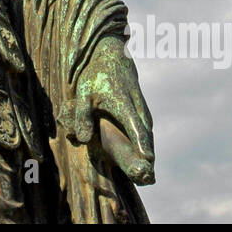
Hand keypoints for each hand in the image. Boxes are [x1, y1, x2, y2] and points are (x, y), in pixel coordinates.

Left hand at [64, 34, 154, 183]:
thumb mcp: (83, 94)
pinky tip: (142, 154)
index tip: (148, 160)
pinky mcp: (142, 108)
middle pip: (146, 134)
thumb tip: (84, 140)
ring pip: (148, 131)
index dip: (142, 144)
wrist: (111, 55)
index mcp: (124, 104)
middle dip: (148, 154)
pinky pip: (146, 127)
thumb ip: (82, 116)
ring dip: (148, 149)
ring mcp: (142, 107)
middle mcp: (137, 107)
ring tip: (146, 170)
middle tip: (147, 175)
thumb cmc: (95, 75)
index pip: (136, 127)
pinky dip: (146, 141)